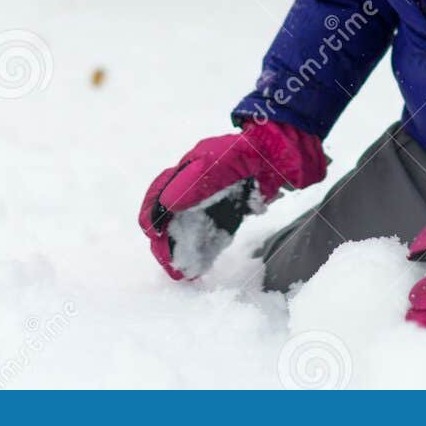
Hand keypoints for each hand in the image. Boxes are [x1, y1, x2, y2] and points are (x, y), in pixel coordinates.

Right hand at [139, 121, 326, 279]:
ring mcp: (209, 202)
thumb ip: (192, 184)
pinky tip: (199, 266)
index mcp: (184, 171)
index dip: (152, 215)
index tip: (153, 235)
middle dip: (166, 241)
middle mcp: (192, 188)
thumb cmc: (244, 153)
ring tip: (181, 271)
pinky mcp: (226, 213)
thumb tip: (166, 205)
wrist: (274, 155)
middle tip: (170, 265)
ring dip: (182, 249)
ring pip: (187, 228)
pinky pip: (209, 234)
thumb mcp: (216, 164)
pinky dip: (202, 250)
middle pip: (170, 217)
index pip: (158, 194)